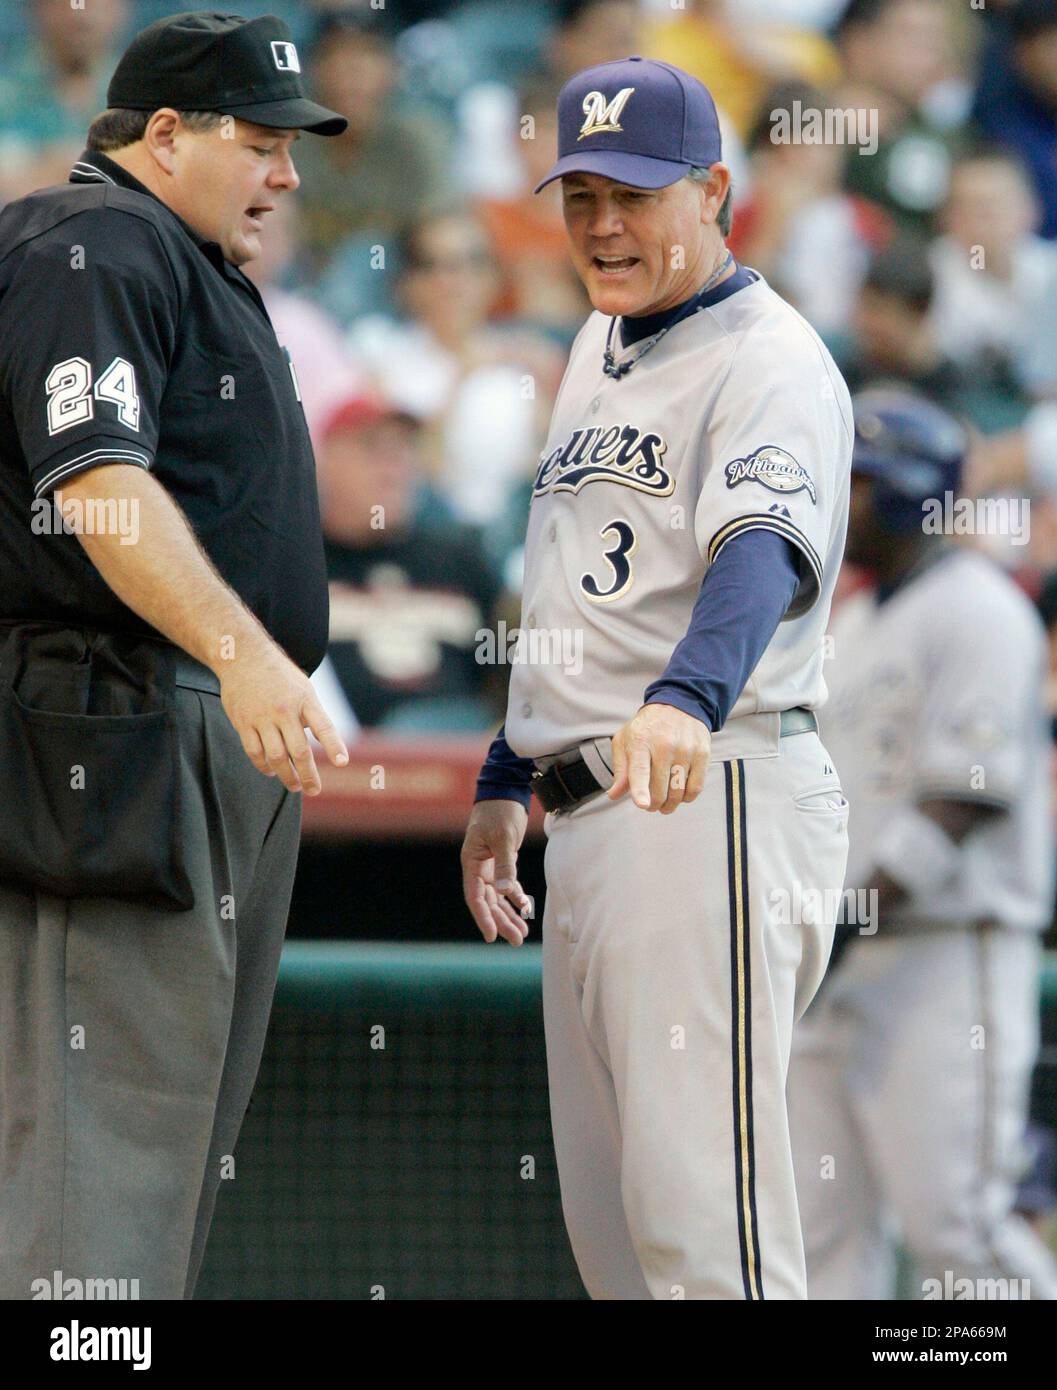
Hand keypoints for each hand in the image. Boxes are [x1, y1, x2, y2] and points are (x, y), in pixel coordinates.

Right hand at [218, 638, 348, 794]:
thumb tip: (320, 744)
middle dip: (308, 774)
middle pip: (298, 750)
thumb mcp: (303, 688)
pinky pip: (254, 751)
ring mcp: (261, 717)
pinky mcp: (242, 722)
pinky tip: (271, 772)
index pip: (324, 726)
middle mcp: (284, 709)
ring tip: (295, 785)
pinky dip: (264, 766)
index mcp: (304, 699)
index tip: (342, 763)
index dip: (334, 745)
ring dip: (286, 775)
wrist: (243, 656)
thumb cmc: (279, 676)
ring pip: (276, 756)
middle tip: (314, 789)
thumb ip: (312, 715)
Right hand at [461, 799, 531, 945]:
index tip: (491, 936)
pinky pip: (506, 885)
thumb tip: (505, 892)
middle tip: (516, 940)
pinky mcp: (501, 862)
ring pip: (497, 897)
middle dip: (501, 921)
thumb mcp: (504, 838)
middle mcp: (477, 868)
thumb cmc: (500, 811)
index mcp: (471, 862)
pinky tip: (525, 909)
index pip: (475, 897)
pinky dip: (515, 897)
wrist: (506, 791)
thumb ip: (505, 866)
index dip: (483, 917)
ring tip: (522, 933)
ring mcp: (489, 866)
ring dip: (509, 914)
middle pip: (488, 902)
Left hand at [608, 703, 710, 813]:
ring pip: (679, 791)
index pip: (640, 770)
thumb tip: (614, 794)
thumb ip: (620, 769)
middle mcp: (664, 745)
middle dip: (654, 805)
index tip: (642, 804)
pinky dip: (687, 797)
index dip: (640, 789)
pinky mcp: (702, 753)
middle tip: (651, 806)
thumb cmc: (647, 728)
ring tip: (665, 805)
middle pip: (660, 788)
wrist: (678, 704)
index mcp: (640, 741)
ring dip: (671, 805)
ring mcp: (685, 749)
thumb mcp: (625, 740)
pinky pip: (696, 787)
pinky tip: (680, 795)